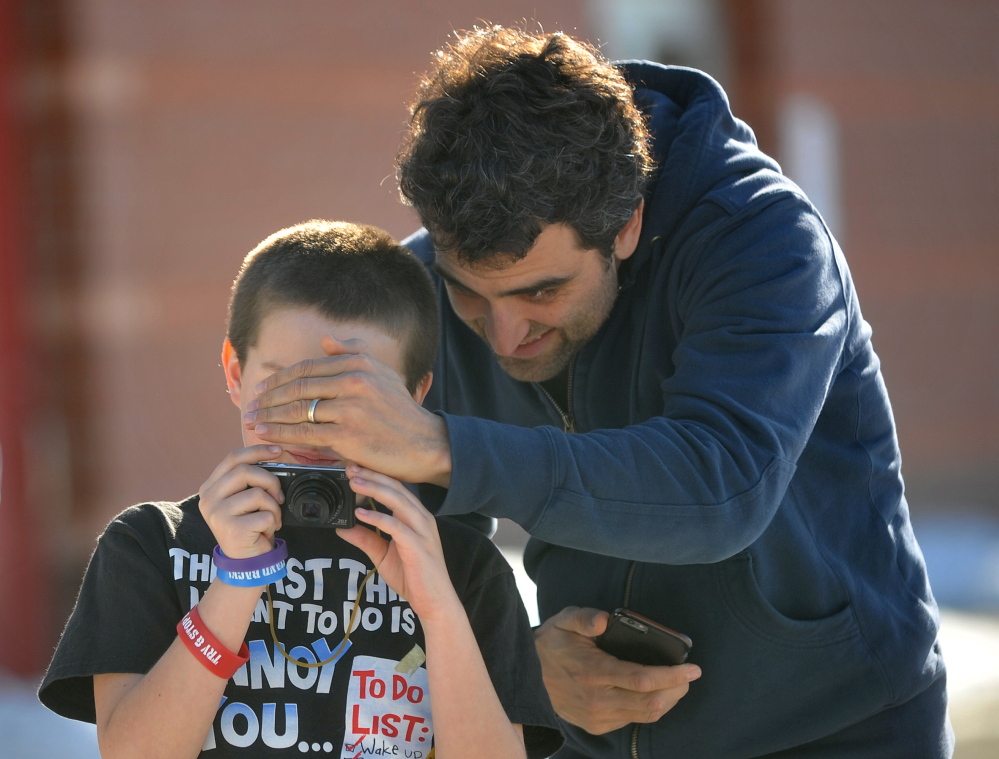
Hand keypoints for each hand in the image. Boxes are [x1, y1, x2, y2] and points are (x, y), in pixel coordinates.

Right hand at [198, 444, 283, 558]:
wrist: (245, 561)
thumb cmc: (249, 526)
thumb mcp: (244, 499)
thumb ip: (249, 480)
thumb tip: (273, 456)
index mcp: (210, 487)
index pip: (233, 458)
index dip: (257, 451)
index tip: (277, 451)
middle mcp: (208, 499)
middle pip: (246, 471)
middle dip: (270, 481)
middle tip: (278, 497)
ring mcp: (218, 514)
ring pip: (258, 494)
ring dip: (273, 507)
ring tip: (269, 519)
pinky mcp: (232, 529)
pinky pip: (265, 515)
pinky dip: (273, 522)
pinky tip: (264, 532)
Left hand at [242, 336, 451, 486]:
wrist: (425, 443)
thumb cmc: (402, 411)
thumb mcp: (383, 373)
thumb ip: (354, 353)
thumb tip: (325, 340)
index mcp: (359, 363)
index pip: (308, 368)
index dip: (280, 377)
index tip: (263, 387)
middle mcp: (354, 381)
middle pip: (299, 387)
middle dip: (268, 397)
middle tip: (251, 405)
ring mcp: (350, 409)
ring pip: (298, 410)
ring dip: (269, 416)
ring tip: (252, 421)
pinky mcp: (347, 436)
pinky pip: (305, 434)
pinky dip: (281, 434)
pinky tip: (266, 435)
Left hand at [336, 465, 457, 622]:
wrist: (434, 602)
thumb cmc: (413, 577)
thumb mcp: (383, 555)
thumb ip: (366, 539)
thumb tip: (343, 528)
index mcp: (416, 517)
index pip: (396, 489)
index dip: (376, 477)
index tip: (354, 470)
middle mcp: (422, 519)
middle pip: (397, 488)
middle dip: (373, 476)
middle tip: (351, 468)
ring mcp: (422, 531)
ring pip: (398, 501)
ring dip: (374, 489)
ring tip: (354, 483)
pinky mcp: (418, 546)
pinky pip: (396, 526)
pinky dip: (377, 517)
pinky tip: (360, 514)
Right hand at [534, 606, 701, 733]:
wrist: (529, 677)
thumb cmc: (552, 645)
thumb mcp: (564, 620)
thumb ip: (584, 617)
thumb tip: (605, 620)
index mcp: (593, 671)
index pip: (642, 679)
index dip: (672, 675)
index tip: (693, 668)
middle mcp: (598, 699)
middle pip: (651, 702)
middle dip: (677, 688)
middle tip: (688, 674)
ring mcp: (598, 716)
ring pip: (646, 714)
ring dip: (668, 700)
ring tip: (676, 683)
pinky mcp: (597, 725)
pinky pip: (634, 719)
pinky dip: (651, 707)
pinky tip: (655, 692)